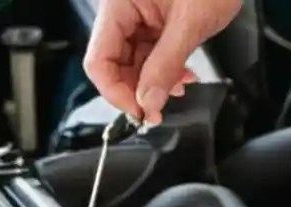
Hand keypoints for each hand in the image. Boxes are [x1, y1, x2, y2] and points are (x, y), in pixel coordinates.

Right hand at [82, 0, 240, 124]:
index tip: (139, 111)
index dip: (116, 92)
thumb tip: (147, 102)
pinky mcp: (154, 19)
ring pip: (132, 62)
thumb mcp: (190, 23)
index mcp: (119, 3)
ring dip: (154, 81)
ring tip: (179, 87)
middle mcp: (122, 9)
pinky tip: (181, 75)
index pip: (99, 59)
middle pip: (113, 63)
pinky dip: (164, 68)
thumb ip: (166, 65)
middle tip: (158, 108)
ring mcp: (138, 14)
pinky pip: (149, 52)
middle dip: (137, 89)